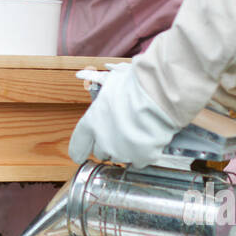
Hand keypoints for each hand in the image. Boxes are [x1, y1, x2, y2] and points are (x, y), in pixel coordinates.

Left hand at [68, 61, 183, 167]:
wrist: (157, 95)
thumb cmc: (134, 85)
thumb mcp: (111, 81)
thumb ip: (99, 83)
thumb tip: (86, 74)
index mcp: (91, 123)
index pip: (77, 146)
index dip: (80, 149)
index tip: (82, 153)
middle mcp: (103, 141)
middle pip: (101, 153)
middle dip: (109, 145)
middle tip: (120, 132)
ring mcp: (122, 151)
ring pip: (121, 157)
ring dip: (127, 149)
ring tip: (137, 133)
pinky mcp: (141, 157)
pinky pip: (139, 161)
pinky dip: (144, 154)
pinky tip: (149, 140)